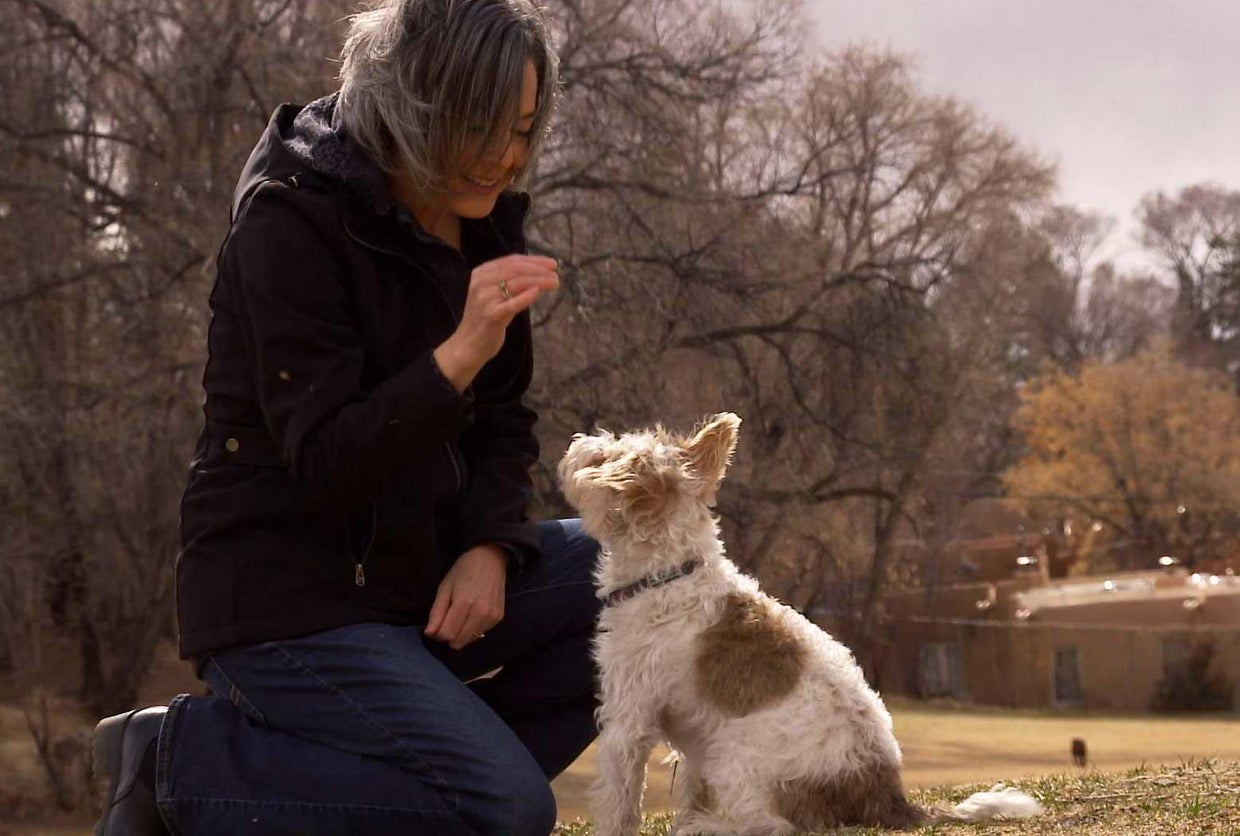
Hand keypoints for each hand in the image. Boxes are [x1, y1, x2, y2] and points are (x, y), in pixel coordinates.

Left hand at [424, 544, 508, 649]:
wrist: (491, 559)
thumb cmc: (463, 570)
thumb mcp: (444, 587)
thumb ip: (437, 612)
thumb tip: (430, 634)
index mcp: (464, 603)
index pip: (447, 634)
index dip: (437, 633)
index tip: (436, 624)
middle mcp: (480, 613)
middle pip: (458, 642)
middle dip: (449, 635)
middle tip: (447, 620)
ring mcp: (492, 617)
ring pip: (469, 640)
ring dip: (461, 633)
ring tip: (461, 615)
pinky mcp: (498, 618)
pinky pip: (480, 634)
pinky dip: (472, 629)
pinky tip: (472, 613)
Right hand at [434, 254, 558, 391]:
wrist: (468, 345)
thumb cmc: (487, 319)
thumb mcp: (497, 295)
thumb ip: (512, 283)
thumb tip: (541, 273)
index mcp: (481, 273)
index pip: (511, 261)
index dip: (534, 260)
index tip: (552, 264)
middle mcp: (481, 283)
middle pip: (515, 270)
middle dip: (539, 270)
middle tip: (556, 273)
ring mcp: (484, 298)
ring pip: (516, 284)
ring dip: (538, 281)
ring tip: (554, 282)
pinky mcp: (490, 315)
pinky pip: (511, 303)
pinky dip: (525, 297)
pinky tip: (537, 292)